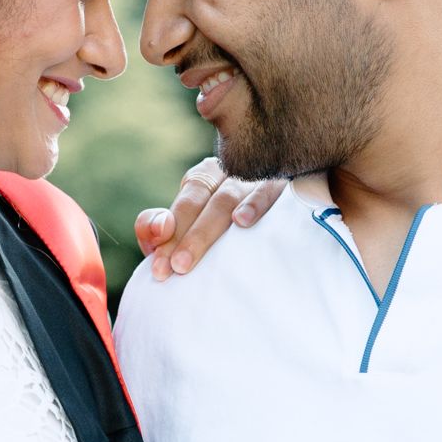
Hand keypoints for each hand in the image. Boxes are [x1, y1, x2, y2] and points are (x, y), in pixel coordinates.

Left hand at [135, 160, 282, 280]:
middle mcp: (230, 173)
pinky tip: (242, 220)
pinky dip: (254, 204)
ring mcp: (258, 177)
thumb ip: (156, 228)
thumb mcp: (184, 227)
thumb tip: (156, 229)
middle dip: (189, 237)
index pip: (185, 203)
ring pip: (230, 198)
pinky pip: (269, 190)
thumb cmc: (221, 230)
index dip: (170, 235)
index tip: (160, 268)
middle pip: (206, 201)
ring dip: (209, 228)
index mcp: (204, 178)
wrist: (285, 221)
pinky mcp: (284, 184)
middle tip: (177, 268)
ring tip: (195, 256)